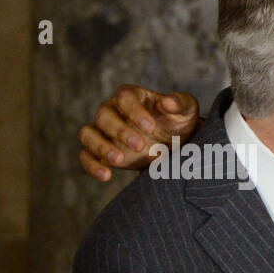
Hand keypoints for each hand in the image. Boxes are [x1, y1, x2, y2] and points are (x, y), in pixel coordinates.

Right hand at [78, 84, 200, 181]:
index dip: (135, 111)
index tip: (150, 128)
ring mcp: (104, 131)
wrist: (175, 143)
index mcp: (132, 97)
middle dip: (120, 131)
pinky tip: (106, 175)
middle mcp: (113, 110)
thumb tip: (168, 102)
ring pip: (88, 133)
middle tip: (140, 145)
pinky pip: (86, 156)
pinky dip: (92, 165)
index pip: (125, 97)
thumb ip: (180, 103)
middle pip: (104, 115)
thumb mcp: (187, 110)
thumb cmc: (177, 121)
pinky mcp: (100, 151)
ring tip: (119, 160)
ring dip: (101, 147)